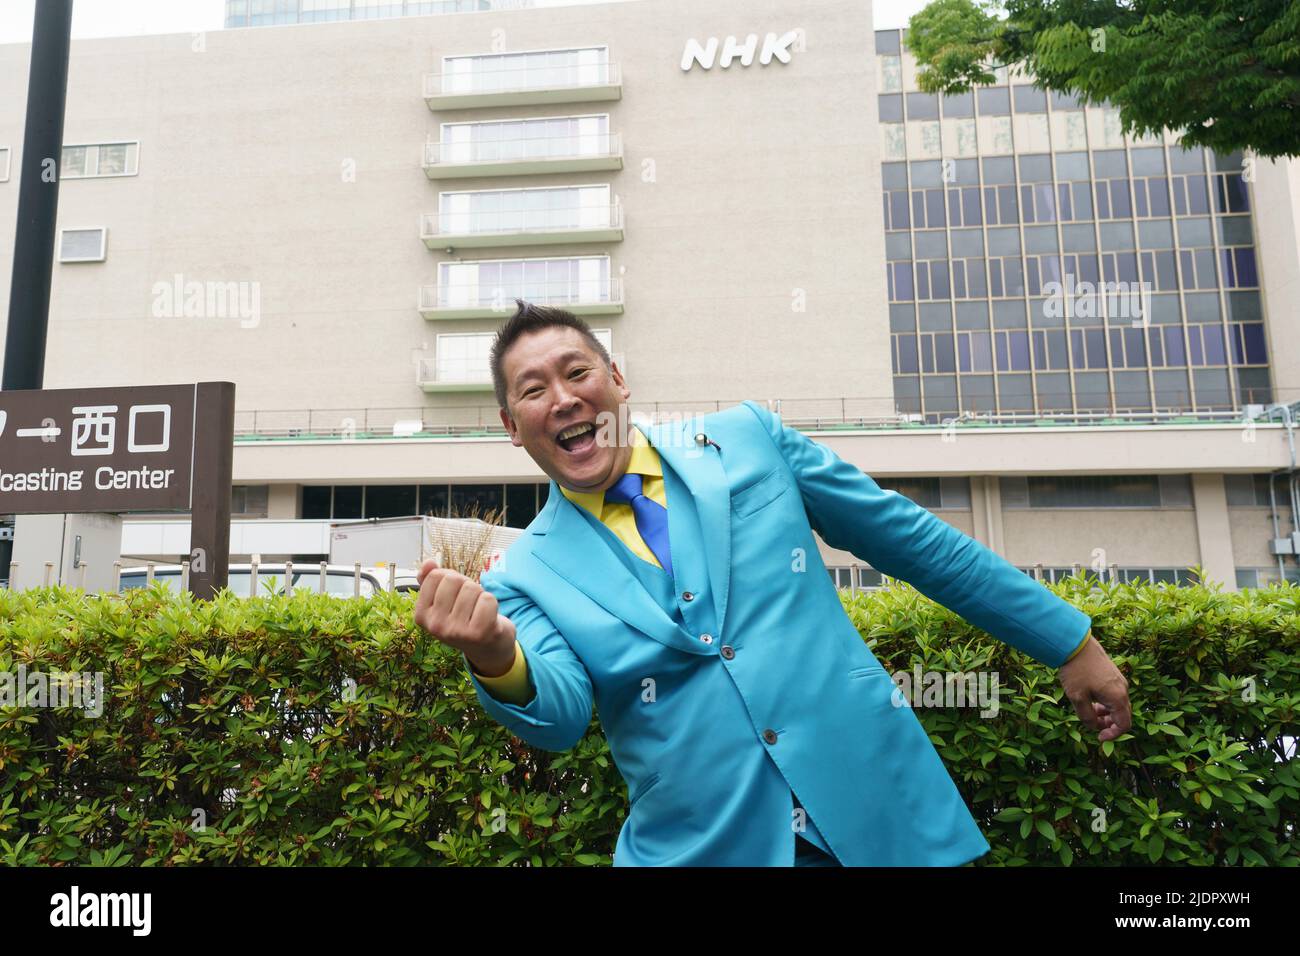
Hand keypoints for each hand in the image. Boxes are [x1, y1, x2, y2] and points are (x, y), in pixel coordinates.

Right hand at [414, 558, 515, 677]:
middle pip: (454, 579)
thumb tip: (429, 562)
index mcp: (422, 615)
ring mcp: (456, 631)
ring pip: (472, 588)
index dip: (451, 579)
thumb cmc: (464, 618)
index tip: (455, 595)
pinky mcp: (479, 633)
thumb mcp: (443, 601)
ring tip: (478, 611)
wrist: (487, 646)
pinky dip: (492, 603)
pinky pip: (488, 599)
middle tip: (469, 603)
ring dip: (480, 595)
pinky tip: (488, 617)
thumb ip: (431, 580)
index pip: (436, 575)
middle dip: (466, 585)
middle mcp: (435, 626)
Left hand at [1058, 633, 1131, 742]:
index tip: (1099, 737)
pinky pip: (1113, 694)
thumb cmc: (1076, 671)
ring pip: (1117, 704)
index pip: (1124, 724)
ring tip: (1088, 709)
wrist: (1075, 643)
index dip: (1113, 734)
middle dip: (1108, 723)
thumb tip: (1094, 727)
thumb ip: (1087, 717)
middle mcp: (1123, 689)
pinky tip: (1089, 697)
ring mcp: (1119, 680)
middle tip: (1091, 723)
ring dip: (1105, 712)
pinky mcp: (1112, 674)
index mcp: (1118, 697)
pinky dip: (1105, 701)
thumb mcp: (1077, 697)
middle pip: (1122, 715)